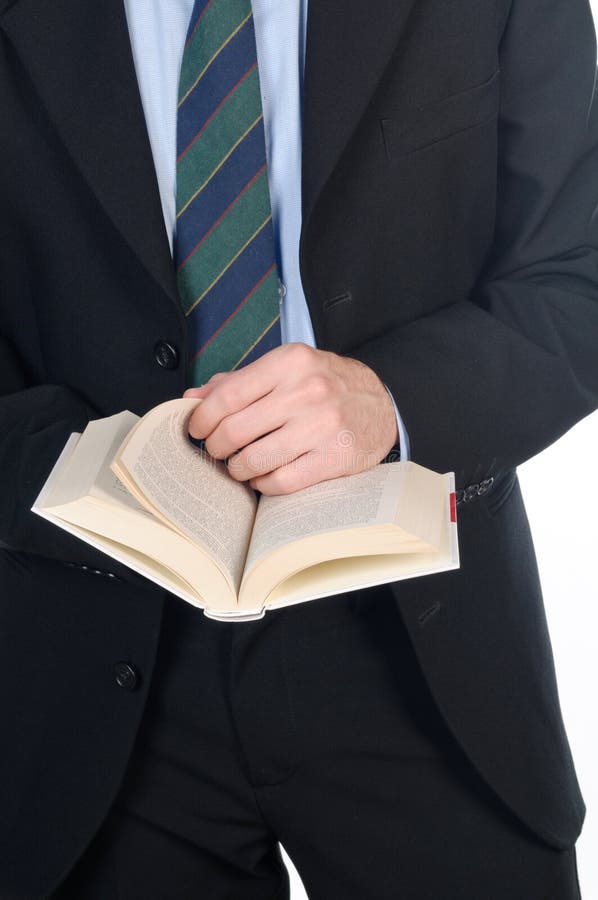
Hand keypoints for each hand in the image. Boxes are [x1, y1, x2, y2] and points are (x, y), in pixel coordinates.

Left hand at [184, 343, 398, 494]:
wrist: (381, 405)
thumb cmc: (324, 386)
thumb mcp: (285, 370)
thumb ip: (238, 382)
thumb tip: (192, 398)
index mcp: (290, 362)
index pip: (228, 395)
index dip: (202, 418)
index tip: (196, 429)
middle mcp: (307, 391)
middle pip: (236, 431)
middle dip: (217, 447)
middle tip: (217, 451)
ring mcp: (322, 427)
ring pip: (255, 461)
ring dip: (237, 469)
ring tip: (238, 466)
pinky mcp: (334, 459)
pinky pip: (281, 481)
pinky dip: (262, 483)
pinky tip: (262, 477)